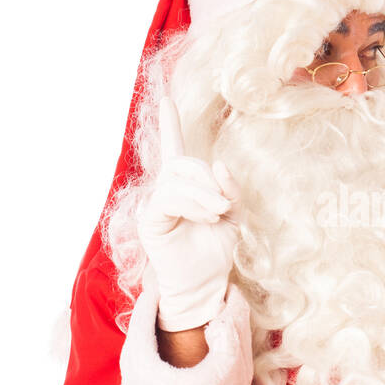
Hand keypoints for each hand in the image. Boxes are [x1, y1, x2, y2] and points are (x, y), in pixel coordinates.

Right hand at [137, 98, 240, 331]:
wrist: (205, 283)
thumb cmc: (216, 249)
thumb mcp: (233, 214)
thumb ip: (229, 189)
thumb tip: (220, 164)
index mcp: (185, 186)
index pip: (174, 149)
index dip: (170, 125)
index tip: (166, 100)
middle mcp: (166, 191)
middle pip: (184, 163)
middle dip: (208, 178)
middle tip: (225, 205)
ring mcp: (156, 204)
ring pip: (177, 179)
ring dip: (205, 193)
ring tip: (219, 214)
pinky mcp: (151, 220)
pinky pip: (169, 198)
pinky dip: (193, 204)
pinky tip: (207, 218)